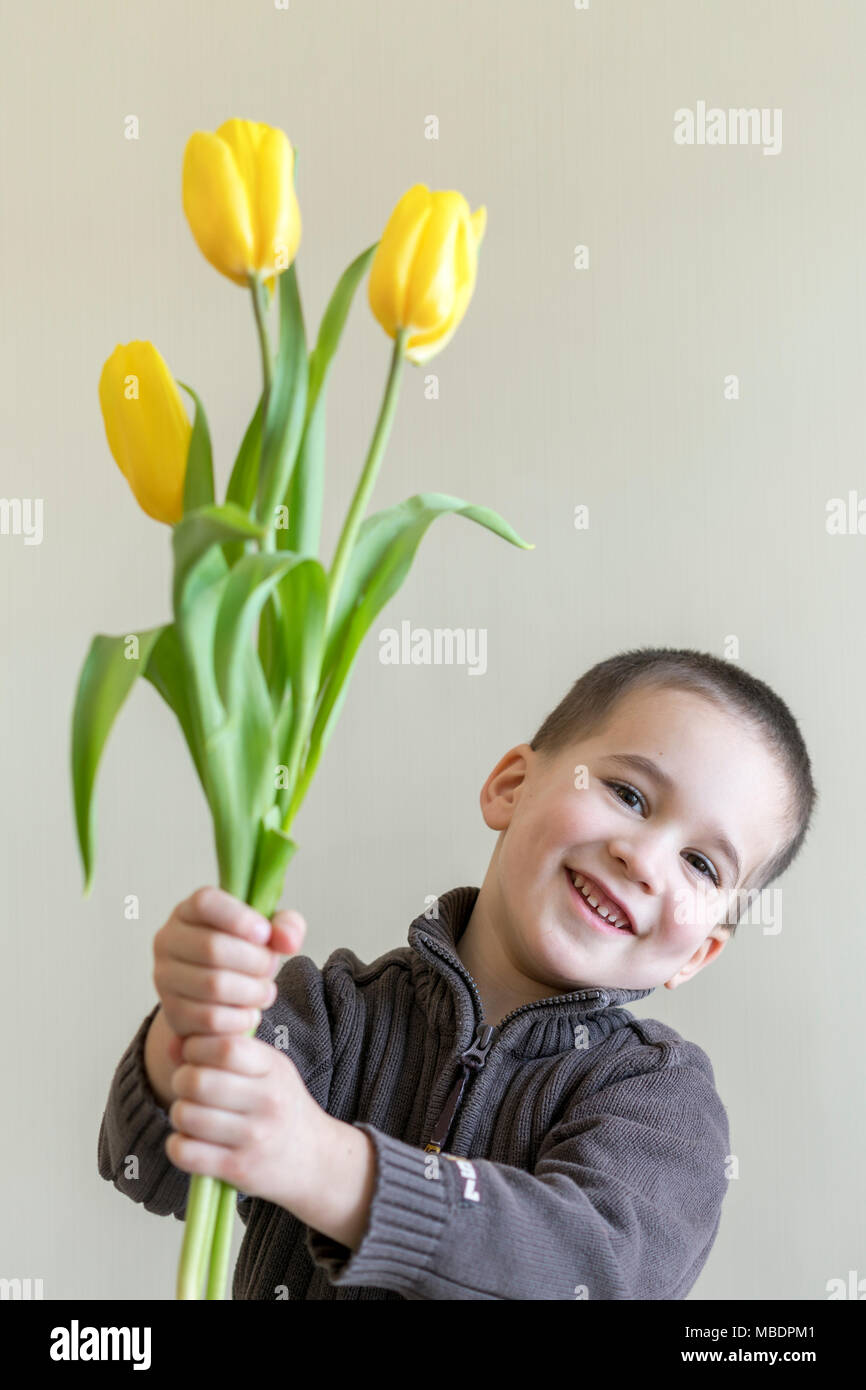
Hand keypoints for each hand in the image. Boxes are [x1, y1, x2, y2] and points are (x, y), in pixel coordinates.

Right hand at [151, 886, 306, 1066]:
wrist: (218, 993)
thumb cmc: (243, 951)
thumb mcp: (268, 931)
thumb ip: (286, 926)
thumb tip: (287, 941)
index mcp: (189, 910)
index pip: (204, 903)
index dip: (239, 918)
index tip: (265, 933)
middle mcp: (168, 940)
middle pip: (212, 948)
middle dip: (255, 961)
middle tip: (271, 967)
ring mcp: (165, 977)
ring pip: (213, 985)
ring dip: (251, 991)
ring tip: (266, 991)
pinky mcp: (171, 1012)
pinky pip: (209, 1019)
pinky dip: (239, 1019)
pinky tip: (250, 1012)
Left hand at [165, 1030, 324, 1209]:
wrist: (315, 1158)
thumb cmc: (280, 1106)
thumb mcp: (266, 1069)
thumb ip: (222, 1052)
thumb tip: (171, 1045)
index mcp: (273, 1068)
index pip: (224, 1047)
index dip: (197, 1047)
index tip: (194, 1055)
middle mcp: (268, 1101)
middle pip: (198, 1081)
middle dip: (180, 1080)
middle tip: (186, 1087)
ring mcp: (254, 1137)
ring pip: (187, 1116)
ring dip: (178, 1114)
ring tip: (190, 1115)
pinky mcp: (239, 1169)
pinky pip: (186, 1153)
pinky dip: (177, 1146)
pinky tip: (189, 1142)